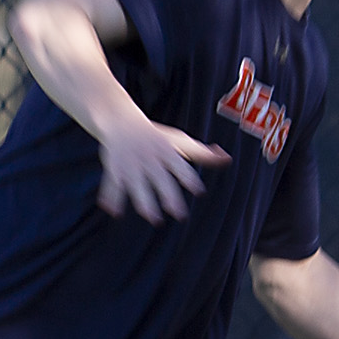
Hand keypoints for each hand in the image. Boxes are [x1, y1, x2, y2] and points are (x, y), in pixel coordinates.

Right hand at [95, 117, 230, 223]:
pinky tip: (114, 212)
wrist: (121, 120)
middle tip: (180, 214)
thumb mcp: (180, 141)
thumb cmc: (156, 136)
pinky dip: (112, 197)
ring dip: (145, 201)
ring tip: (153, 218)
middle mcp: (150, 158)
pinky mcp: (115, 168)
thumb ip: (202, 154)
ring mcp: (131, 164)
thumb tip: (227, 158)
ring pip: (138, 184)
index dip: (190, 178)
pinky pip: (112, 183)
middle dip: (169, 195)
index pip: (180, 166)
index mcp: (167, 152)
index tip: (198, 190)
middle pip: (161, 178)